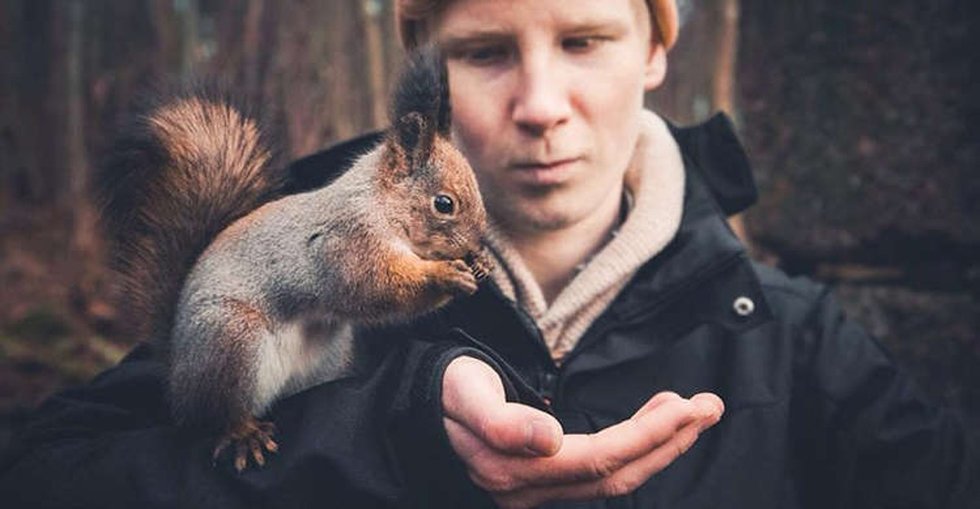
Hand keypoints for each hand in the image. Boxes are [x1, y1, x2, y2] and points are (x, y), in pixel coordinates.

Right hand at [442, 356, 723, 508]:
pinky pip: (599, 474)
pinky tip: (654, 423)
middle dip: (669, 442)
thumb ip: (501, 421)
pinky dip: (636, 450)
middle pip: (616, 474)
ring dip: (659, 447)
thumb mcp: (464, 393)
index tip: (690, 406)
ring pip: (612, 478)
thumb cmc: (445, 389)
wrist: (422, 402)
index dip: (649, 436)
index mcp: (513, 469)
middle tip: (712, 405)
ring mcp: (536, 492)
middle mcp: (529, 491)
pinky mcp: (543, 482)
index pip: (600, 458)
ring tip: (692, 411)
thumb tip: (549, 440)